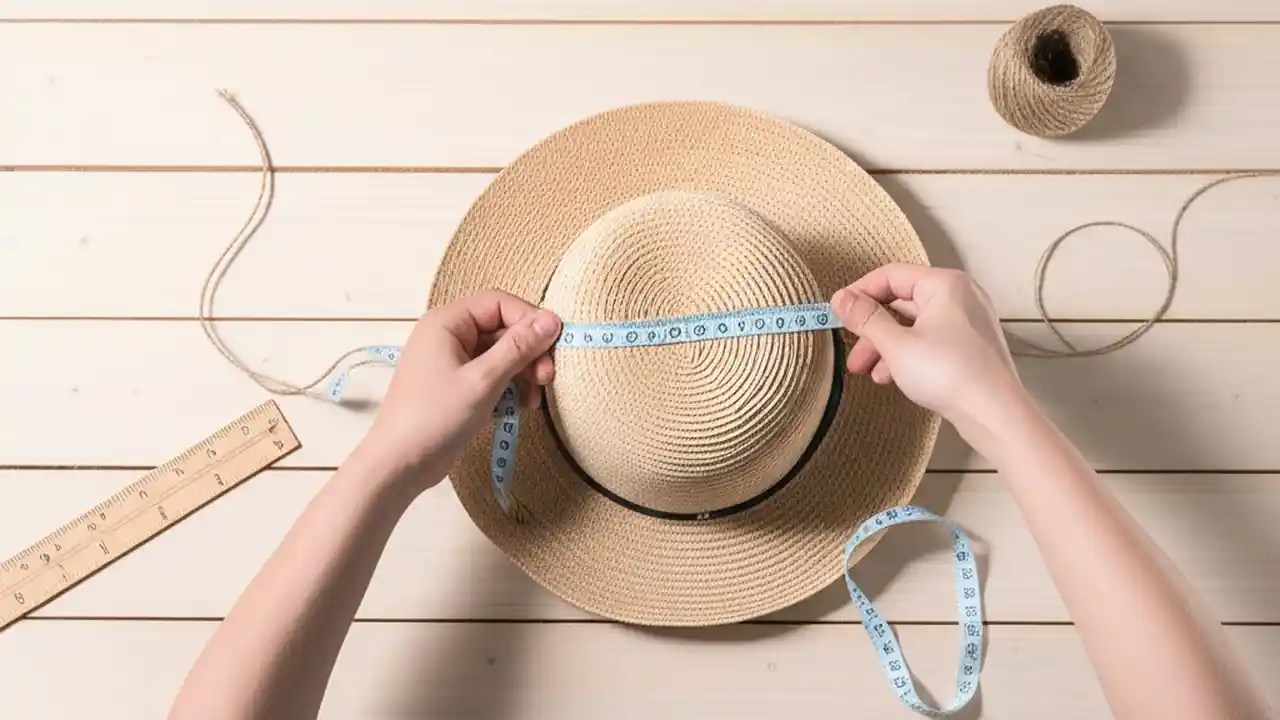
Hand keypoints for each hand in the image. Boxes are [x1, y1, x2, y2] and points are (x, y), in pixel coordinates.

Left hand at [358, 290, 560, 491]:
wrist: (400, 464)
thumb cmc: (436, 417)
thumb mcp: (483, 380)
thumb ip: (519, 347)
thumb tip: (552, 319)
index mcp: (447, 322)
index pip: (498, 303)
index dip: (529, 319)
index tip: (554, 344)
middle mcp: (449, 335)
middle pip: (502, 329)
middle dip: (528, 352)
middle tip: (547, 379)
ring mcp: (452, 361)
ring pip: (501, 354)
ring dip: (523, 373)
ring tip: (533, 401)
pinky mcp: (457, 385)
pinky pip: (492, 375)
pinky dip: (509, 387)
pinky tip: (519, 407)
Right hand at [830, 265, 1025, 445]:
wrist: (995, 414)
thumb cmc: (948, 373)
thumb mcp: (897, 345)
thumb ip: (865, 319)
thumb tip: (840, 298)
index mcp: (944, 284)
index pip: (891, 275)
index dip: (860, 292)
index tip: (837, 313)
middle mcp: (959, 296)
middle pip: (902, 302)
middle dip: (872, 328)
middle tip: (850, 350)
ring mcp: (967, 322)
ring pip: (914, 325)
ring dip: (885, 346)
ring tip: (866, 372)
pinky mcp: (970, 347)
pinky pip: (929, 341)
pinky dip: (907, 355)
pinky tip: (890, 377)